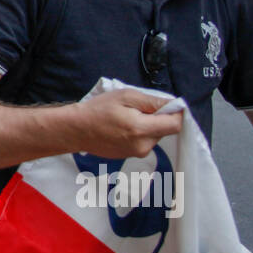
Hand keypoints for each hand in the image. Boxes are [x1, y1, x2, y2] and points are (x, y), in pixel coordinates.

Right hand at [69, 89, 183, 158]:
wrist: (76, 130)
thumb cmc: (98, 110)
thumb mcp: (125, 96)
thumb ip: (152, 101)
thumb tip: (173, 105)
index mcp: (142, 130)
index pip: (175, 125)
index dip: (176, 113)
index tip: (168, 104)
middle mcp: (143, 146)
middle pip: (165, 130)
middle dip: (158, 117)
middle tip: (138, 107)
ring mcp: (137, 154)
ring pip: (154, 136)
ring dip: (148, 125)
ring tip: (127, 117)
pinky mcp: (130, 156)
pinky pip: (144, 142)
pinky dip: (139, 133)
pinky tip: (123, 127)